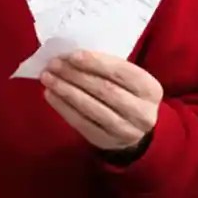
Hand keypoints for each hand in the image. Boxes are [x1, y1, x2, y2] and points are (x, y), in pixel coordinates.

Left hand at [40, 50, 162, 151]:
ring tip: (47, 77)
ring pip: (91, 108)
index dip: (95, 63)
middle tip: (53, 64)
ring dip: (66, 90)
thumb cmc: (127, 93)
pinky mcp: (106, 142)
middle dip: (75, 75)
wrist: (136, 129)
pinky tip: (50, 94)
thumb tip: (69, 56)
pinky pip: (81, 123)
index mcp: (150, 89)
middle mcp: (142, 112)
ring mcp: (125, 131)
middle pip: (105, 90)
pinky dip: (63, 107)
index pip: (121, 72)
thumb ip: (107, 67)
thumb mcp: (128, 79)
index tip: (72, 55)